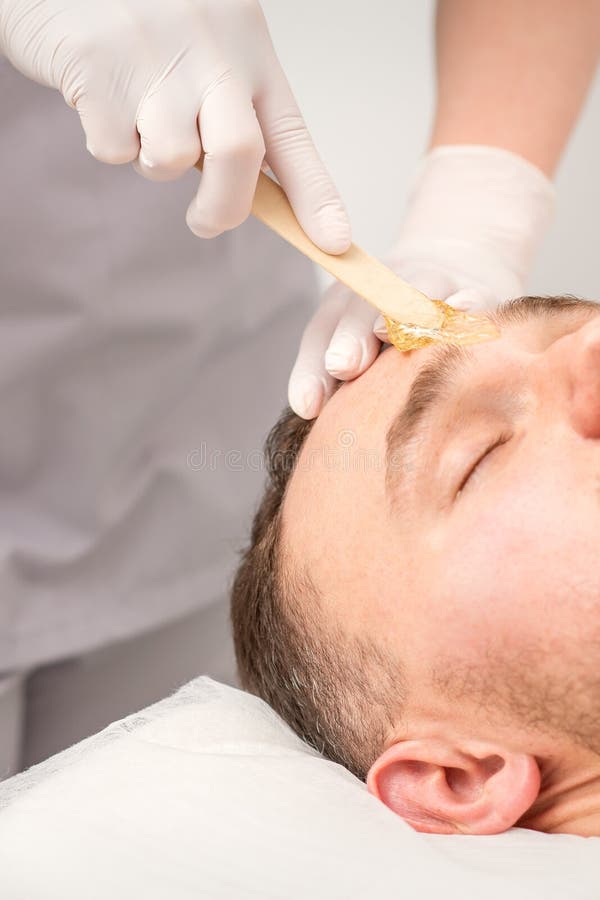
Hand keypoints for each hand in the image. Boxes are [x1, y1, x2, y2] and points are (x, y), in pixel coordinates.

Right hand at [0, 0, 349, 249]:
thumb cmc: (147, 13)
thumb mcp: (210, 42)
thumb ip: (231, 109)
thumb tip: (242, 191)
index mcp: (248, 49)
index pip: (292, 137)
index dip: (316, 196)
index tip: (335, 243)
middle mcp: (211, 52)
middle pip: (237, 157)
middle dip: (223, 208)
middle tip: (205, 222)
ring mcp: (154, 58)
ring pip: (169, 161)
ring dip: (151, 160)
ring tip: (136, 110)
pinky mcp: (99, 68)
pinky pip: (113, 149)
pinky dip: (106, 140)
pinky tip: (99, 91)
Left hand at [288, 145, 554, 418]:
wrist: (460, 259)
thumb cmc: (397, 323)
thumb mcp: (358, 343)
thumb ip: (328, 374)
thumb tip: (305, 408)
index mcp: (346, 307)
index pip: (323, 335)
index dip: (311, 369)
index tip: (307, 405)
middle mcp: (384, 292)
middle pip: (362, 310)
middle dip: (351, 336)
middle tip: (342, 364)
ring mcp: (432, 287)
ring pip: (416, 295)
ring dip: (404, 313)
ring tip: (393, 333)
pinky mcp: (478, 288)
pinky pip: (475, 297)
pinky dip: (468, 303)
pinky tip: (462, 309)